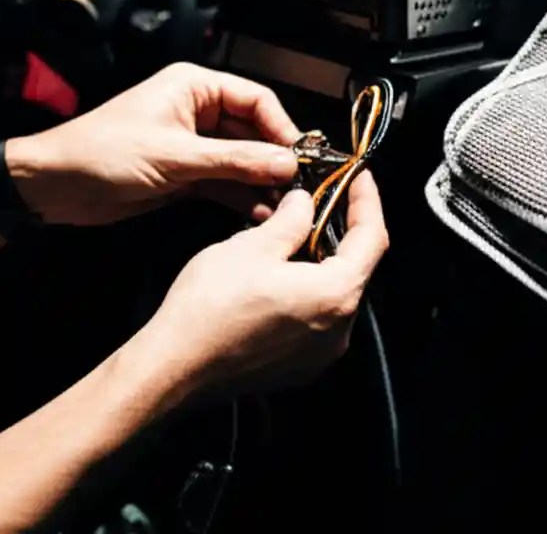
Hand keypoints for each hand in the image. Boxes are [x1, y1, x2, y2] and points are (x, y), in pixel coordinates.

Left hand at [7, 63, 302, 225]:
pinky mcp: (184, 175)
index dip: (282, 128)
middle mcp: (197, 112)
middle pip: (254, 133)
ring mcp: (192, 146)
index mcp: (194, 87)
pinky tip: (258, 215)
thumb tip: (285, 164)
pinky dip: (241, 198)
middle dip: (275, 161)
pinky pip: (224, 184)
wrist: (54, 187)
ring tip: (284, 207)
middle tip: (300, 188)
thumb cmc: (100, 154)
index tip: (302, 158)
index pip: (256, 100)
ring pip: (242, 162)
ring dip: (261, 184)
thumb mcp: (175, 158)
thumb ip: (234, 162)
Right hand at [129, 172, 389, 394]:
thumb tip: (304, 203)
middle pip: (356, 267)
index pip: (372, 238)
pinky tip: (278, 276)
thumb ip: (291, 219)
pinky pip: (316, 320)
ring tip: (291, 236)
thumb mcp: (252, 246)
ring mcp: (320, 353)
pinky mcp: (300, 366)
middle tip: (320, 200)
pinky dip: (306, 292)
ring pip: (334, 294)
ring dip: (320, 262)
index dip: (366, 201)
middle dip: (340, 231)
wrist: (174, 368)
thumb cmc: (209, 309)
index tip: (359, 178)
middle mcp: (338, 330)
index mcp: (335, 295)